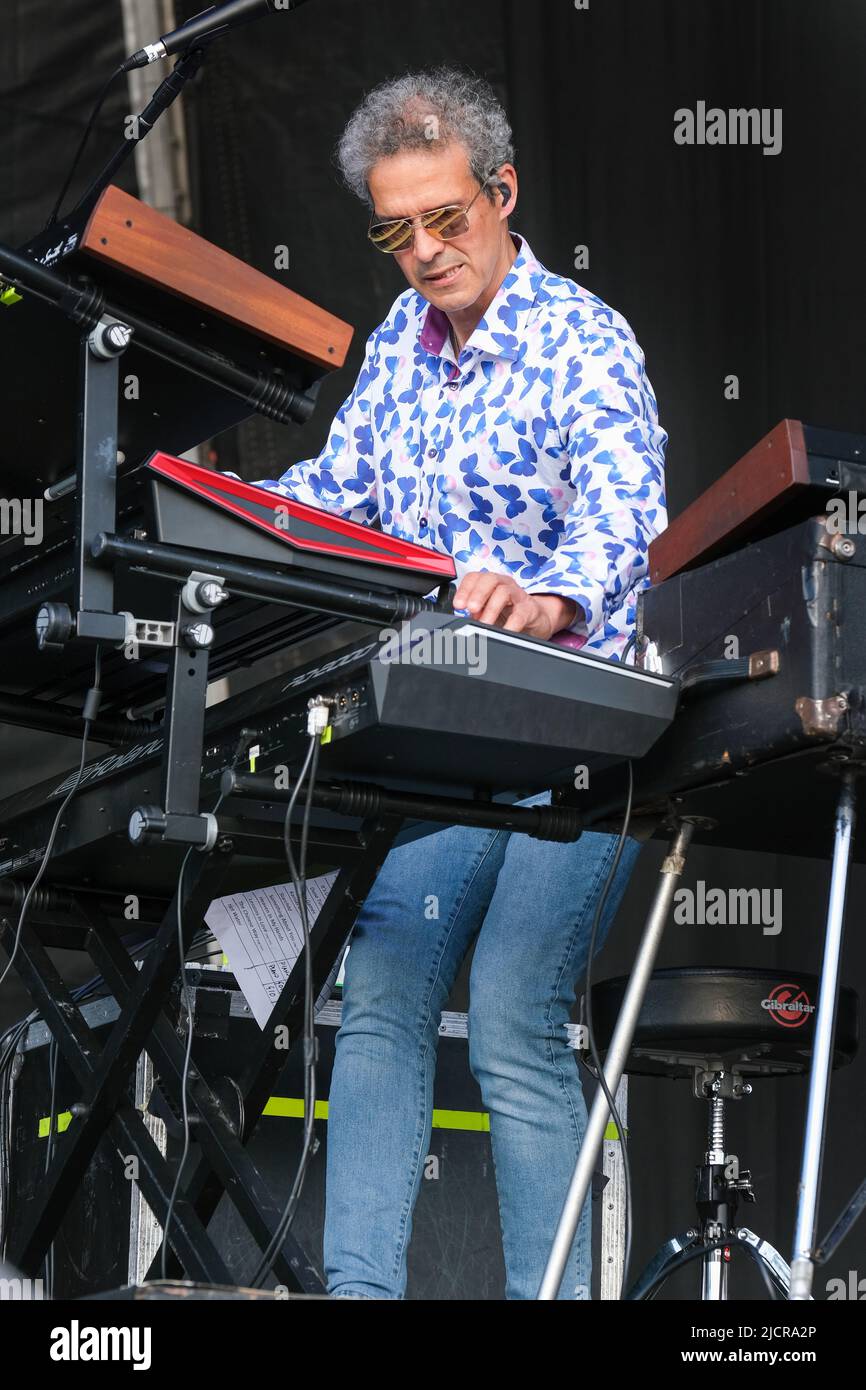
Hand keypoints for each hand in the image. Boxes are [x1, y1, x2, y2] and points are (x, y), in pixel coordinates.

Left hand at [452, 571, 578, 638]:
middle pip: (490, 579)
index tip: (458, 605)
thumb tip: (460, 619)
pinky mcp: (530, 610)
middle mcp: (504, 584)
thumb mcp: (487, 611)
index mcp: (490, 583)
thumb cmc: (508, 613)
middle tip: (470, 609)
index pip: (474, 577)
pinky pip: (520, 614)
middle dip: (478, 593)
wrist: (536, 619)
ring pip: (504, 592)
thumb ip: (475, 613)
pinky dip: (511, 624)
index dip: (464, 589)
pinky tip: (504, 631)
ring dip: (491, 608)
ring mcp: (518, 595)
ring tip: (485, 623)